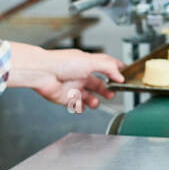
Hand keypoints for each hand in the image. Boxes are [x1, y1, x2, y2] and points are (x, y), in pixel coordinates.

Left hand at [5, 43, 123, 109]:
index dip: (116, 70)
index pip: (105, 65)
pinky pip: (78, 106)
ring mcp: (74, 86)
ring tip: (95, 102)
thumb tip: (120, 75)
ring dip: (96, 101)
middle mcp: (81, 74)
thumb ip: (108, 68)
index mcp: (87, 63)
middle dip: (108, 90)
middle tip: (112, 93)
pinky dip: (82, 108)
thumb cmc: (61, 63)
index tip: (124, 76)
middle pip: (100, 84)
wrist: (43, 73)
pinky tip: (82, 105)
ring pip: (90, 97)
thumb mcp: (90, 62)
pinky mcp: (67, 98)